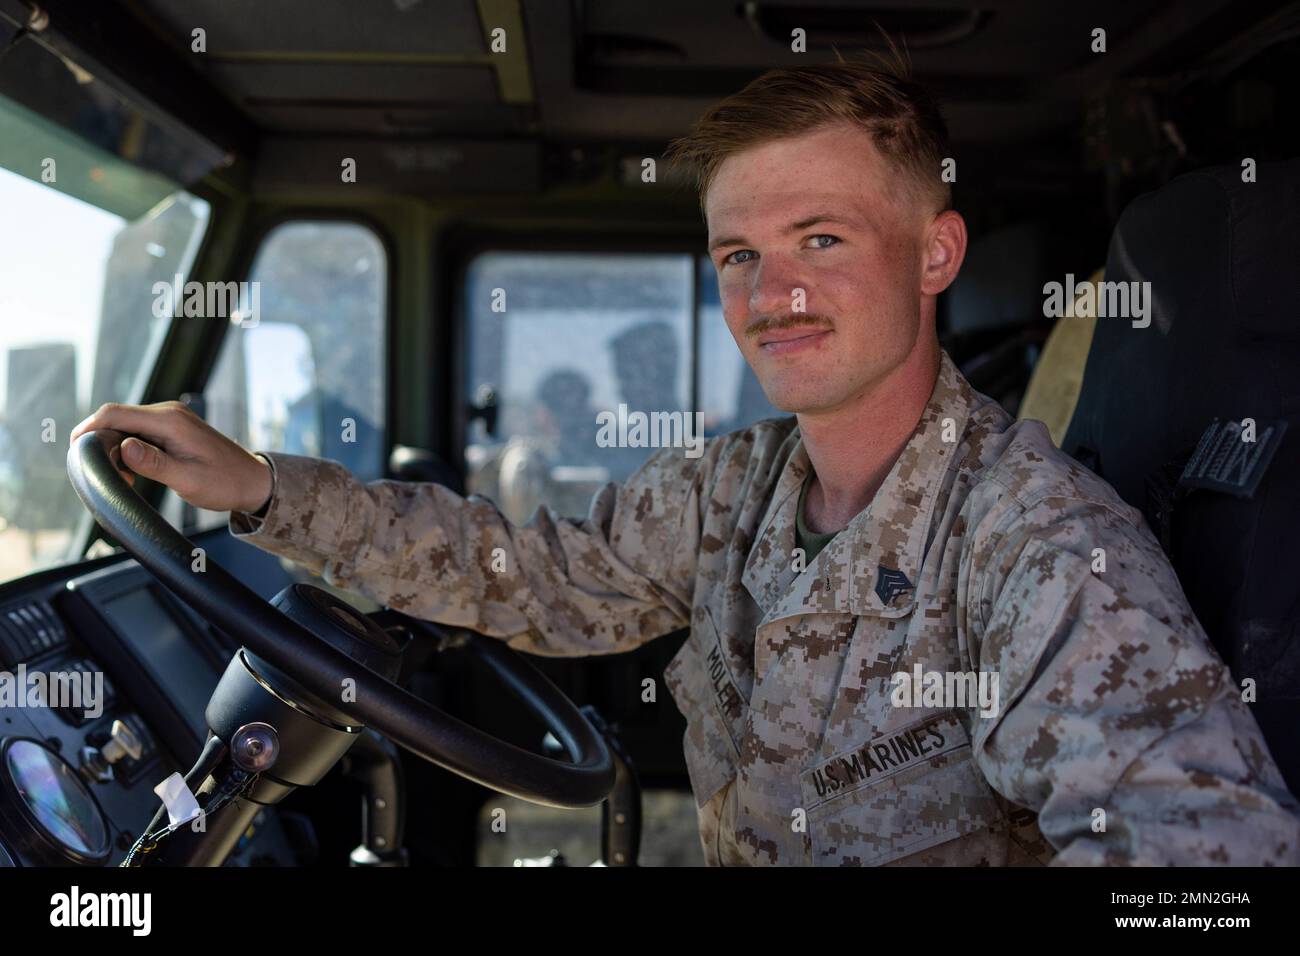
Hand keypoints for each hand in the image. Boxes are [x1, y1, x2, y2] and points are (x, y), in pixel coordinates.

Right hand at [69, 401, 273, 513]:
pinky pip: (139, 433)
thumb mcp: (188, 480)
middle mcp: (168, 414)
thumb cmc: (225, 483)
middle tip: (104, 474)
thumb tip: (123, 448)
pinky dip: (129, 450)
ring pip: (126, 426)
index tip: (75, 450)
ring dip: (115, 449)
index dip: (88, 428)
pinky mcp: (172, 429)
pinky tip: (133, 472)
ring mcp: (170, 420)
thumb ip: (154, 464)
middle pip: (117, 417)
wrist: (252, 482)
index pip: (115, 414)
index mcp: (170, 421)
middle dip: (101, 443)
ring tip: (125, 478)